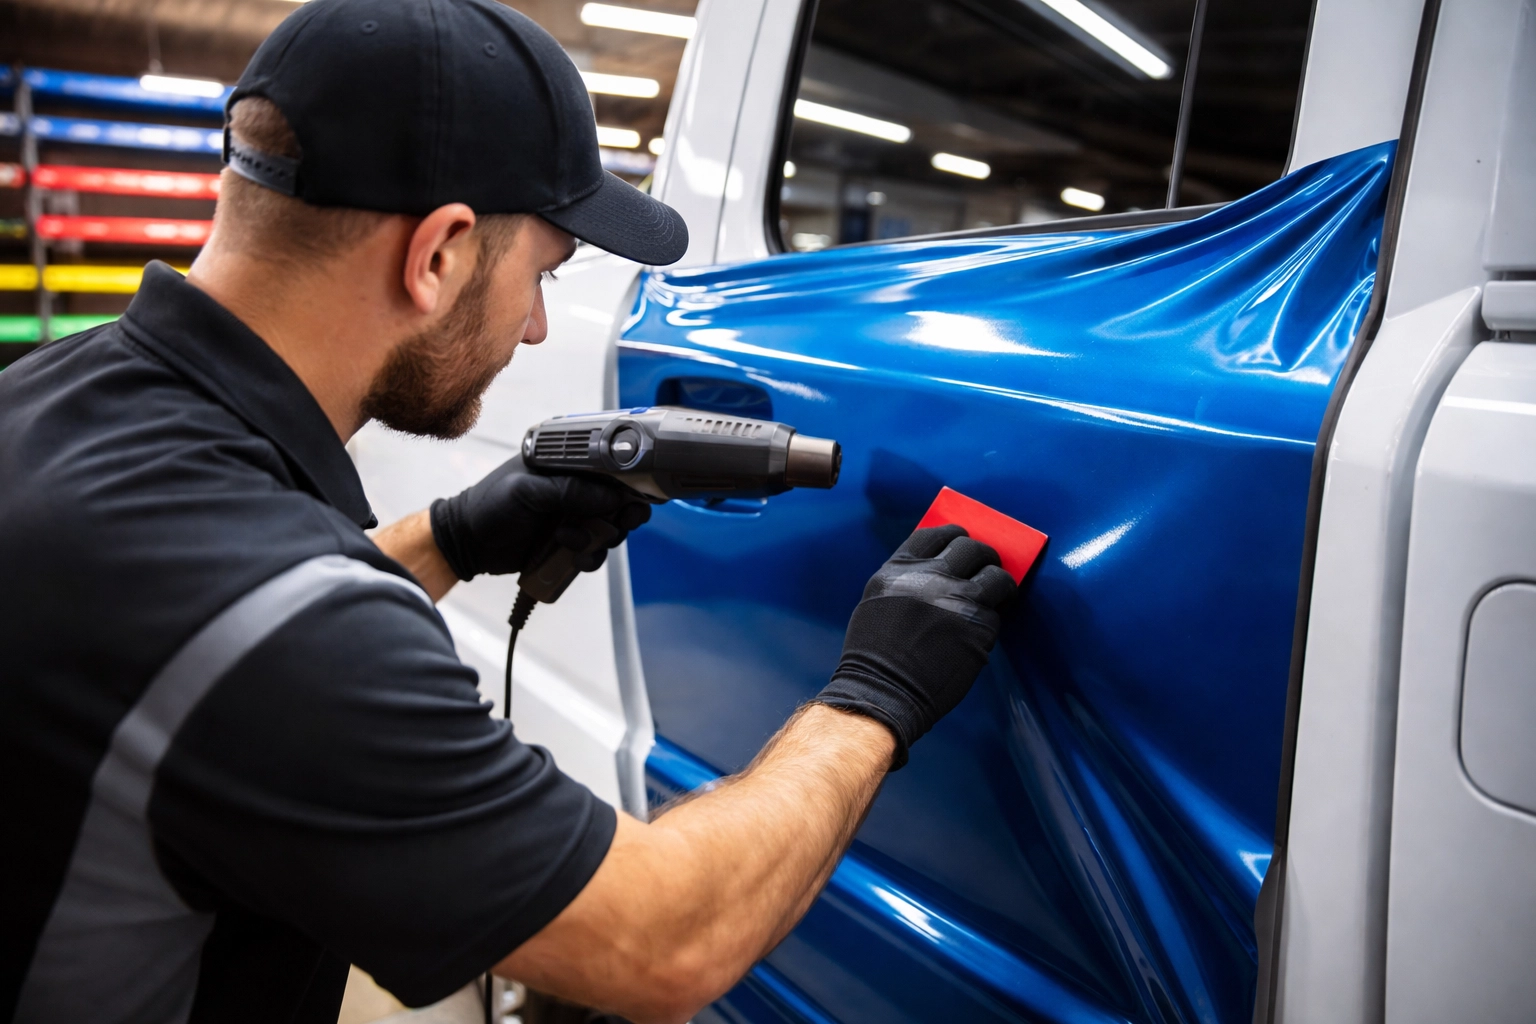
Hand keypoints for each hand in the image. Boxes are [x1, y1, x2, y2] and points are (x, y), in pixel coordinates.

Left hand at [428, 456, 651, 580]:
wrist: (466, 543)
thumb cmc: (488, 506)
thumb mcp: (527, 491)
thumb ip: (568, 491)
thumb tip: (611, 498)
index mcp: (564, 464)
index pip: (607, 468)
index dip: (626, 484)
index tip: (631, 500)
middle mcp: (573, 488)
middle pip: (617, 501)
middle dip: (620, 516)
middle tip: (617, 524)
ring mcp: (572, 516)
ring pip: (609, 529)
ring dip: (600, 539)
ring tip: (572, 541)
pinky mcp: (568, 543)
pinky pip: (594, 552)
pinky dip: (590, 557)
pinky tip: (573, 557)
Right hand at [814, 524, 1015, 768]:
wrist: (883, 691)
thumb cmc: (875, 654)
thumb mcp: (879, 601)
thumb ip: (907, 579)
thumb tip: (940, 567)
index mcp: (899, 569)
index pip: (936, 534)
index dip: (954, 535)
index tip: (962, 541)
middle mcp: (929, 578)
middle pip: (971, 547)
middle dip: (984, 555)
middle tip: (987, 565)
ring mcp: (956, 601)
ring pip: (996, 575)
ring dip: (1001, 582)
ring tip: (1000, 592)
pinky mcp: (978, 628)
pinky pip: (997, 613)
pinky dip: (993, 618)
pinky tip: (984, 627)